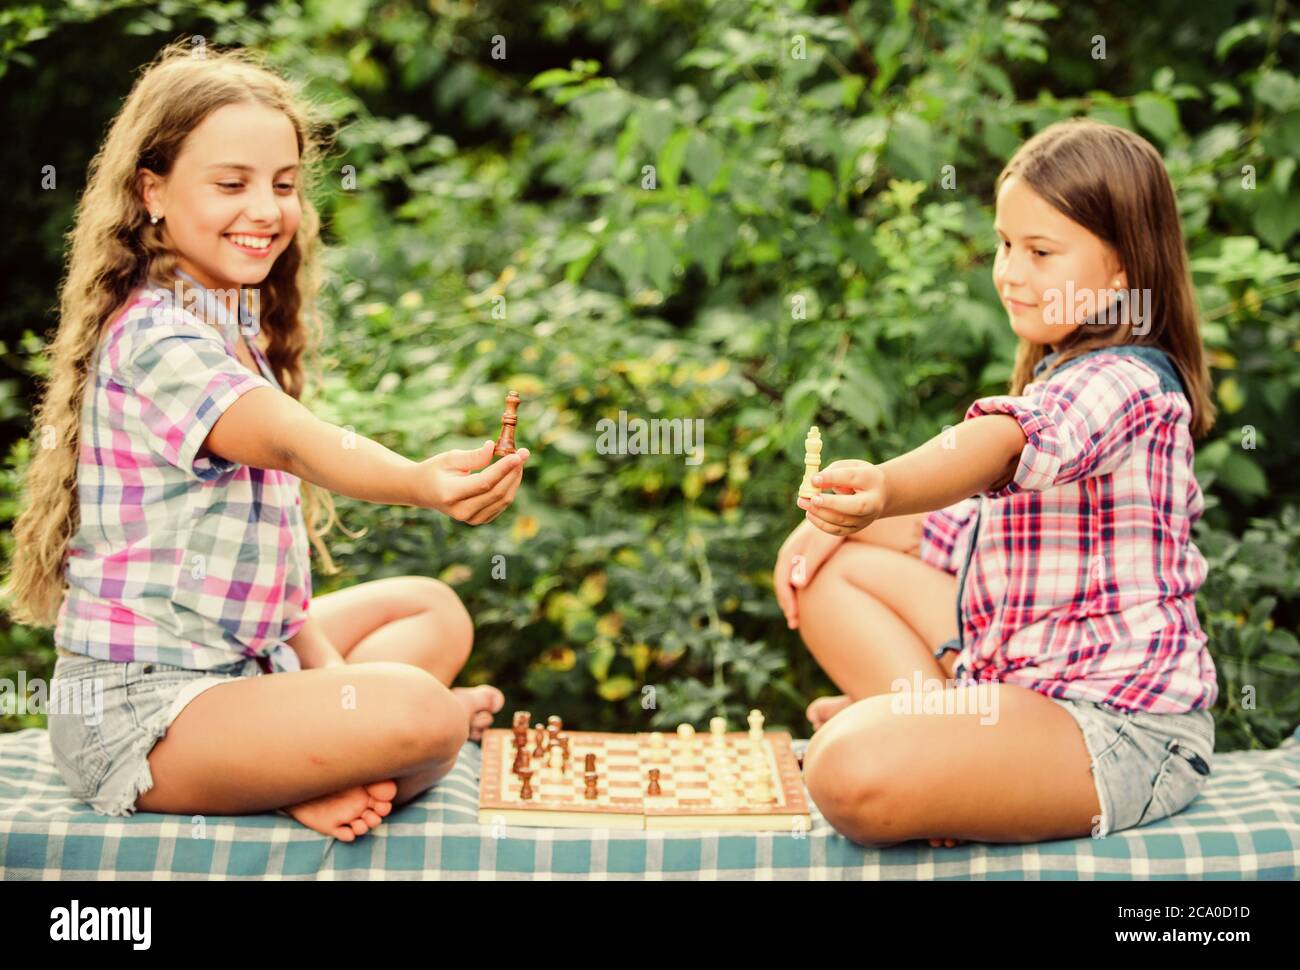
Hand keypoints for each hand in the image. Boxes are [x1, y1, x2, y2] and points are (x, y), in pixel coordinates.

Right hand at [412, 440, 530, 524]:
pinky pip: (501, 505)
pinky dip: (510, 488)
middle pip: (497, 492)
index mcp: (451, 494)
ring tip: (518, 460)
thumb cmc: (436, 470)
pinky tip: (510, 473)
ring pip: (503, 500)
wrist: (423, 491)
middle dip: (514, 471)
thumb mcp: (450, 458)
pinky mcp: (478, 520)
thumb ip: (473, 456)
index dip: (504, 469)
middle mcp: (461, 511)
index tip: (519, 454)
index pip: (484, 483)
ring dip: (514, 479)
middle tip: (524, 453)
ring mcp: (470, 519)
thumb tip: (493, 448)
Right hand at [773, 520, 845, 628]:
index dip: (787, 602)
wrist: (840, 512)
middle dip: (787, 604)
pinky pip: (798, 576)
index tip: (794, 619)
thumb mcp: (820, 548)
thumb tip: (797, 586)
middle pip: (783, 584)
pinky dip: (800, 589)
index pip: (782, 583)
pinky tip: (809, 596)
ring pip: (790, 581)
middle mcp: (790, 554)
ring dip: (793, 598)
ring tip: (799, 615)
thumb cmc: (831, 531)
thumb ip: (808, 566)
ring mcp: (797, 554)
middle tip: (794, 623)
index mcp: (788, 554)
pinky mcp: (807, 554)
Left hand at [796, 459, 885, 536]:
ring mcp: (865, 518)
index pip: (852, 478)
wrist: (878, 495)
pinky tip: (809, 513)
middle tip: (812, 498)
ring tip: (802, 502)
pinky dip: (820, 523)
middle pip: (854, 506)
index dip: (832, 478)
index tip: (813, 479)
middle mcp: (873, 502)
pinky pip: (836, 530)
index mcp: (872, 479)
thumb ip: (832, 472)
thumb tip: (813, 482)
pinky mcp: (855, 529)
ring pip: (842, 520)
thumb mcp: (848, 467)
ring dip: (819, 512)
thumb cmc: (858, 477)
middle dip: (830, 503)